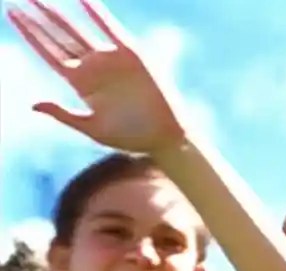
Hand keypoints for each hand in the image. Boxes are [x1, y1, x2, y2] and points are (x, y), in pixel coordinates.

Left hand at [7, 0, 186, 152]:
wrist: (165, 137)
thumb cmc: (131, 138)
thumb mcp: (93, 129)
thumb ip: (64, 115)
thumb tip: (34, 104)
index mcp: (80, 83)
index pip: (49, 52)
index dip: (30, 34)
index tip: (12, 14)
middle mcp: (93, 67)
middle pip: (59, 37)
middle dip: (39, 18)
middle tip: (18, 1)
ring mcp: (111, 59)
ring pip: (78, 30)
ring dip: (59, 14)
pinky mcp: (131, 55)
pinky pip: (111, 29)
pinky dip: (97, 14)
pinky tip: (82, 0)